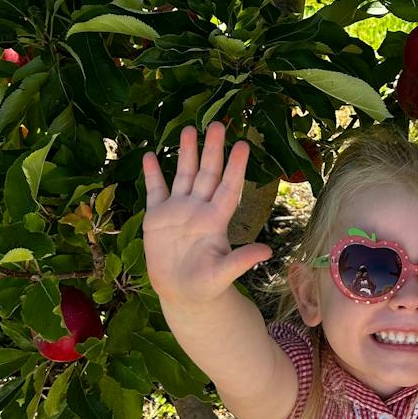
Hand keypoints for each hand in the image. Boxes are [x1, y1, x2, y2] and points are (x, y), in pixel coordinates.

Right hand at [141, 122, 271, 307]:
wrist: (182, 294)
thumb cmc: (207, 286)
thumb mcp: (223, 275)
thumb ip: (241, 261)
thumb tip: (267, 252)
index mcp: (216, 220)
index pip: (229, 187)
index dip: (236, 167)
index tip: (243, 144)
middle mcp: (199, 209)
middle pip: (207, 173)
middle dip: (212, 149)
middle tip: (218, 124)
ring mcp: (178, 211)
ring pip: (183, 175)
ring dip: (186, 153)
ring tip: (189, 128)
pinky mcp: (157, 218)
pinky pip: (155, 191)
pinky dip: (152, 174)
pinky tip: (151, 155)